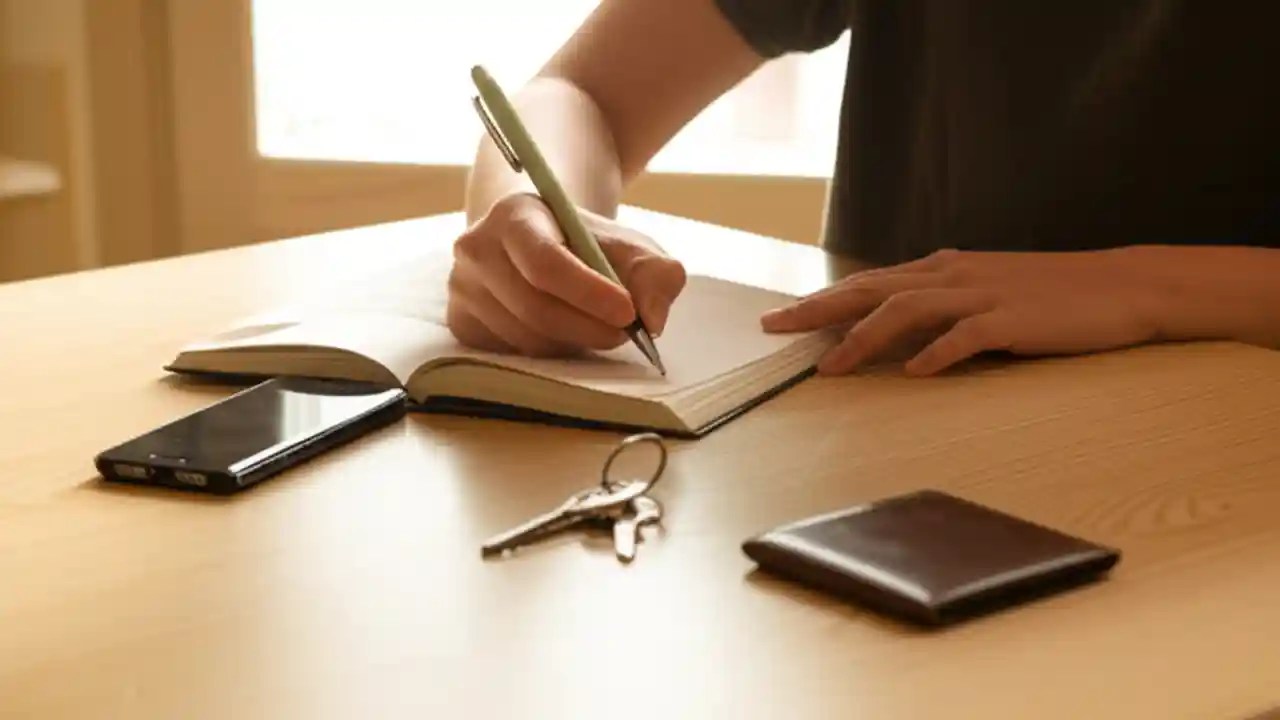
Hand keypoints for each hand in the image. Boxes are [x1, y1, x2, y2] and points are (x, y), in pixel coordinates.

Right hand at [447, 193, 686, 355]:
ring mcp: (462, 288)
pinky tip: (565, 334)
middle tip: (626, 332)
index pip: (545, 261)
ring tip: (596, 328)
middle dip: (589, 327)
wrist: (539, 243)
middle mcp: (476, 249)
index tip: (627, 312)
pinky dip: (549, 354)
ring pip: (526, 338)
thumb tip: (652, 318)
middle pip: (535, 307)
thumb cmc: (587, 246)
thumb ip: (656, 274)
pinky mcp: (462, 323)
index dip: (588, 293)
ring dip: (572, 343)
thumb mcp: (631, 248)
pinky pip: (511, 354)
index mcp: (514, 216)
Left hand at [760, 247, 1162, 375]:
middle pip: (871, 289)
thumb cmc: (1047, 293)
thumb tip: (888, 331)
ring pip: (909, 311)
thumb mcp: (982, 290)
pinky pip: (969, 336)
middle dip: (819, 311)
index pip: (868, 284)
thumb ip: (936, 305)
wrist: (1120, 285)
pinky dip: (939, 353)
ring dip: (865, 339)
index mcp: (942, 269)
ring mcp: (983, 295)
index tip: (779, 319)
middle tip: (774, 329)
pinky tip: (916, 373)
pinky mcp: (1015, 318)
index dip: (820, 301)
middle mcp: (953, 275)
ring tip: (831, 367)